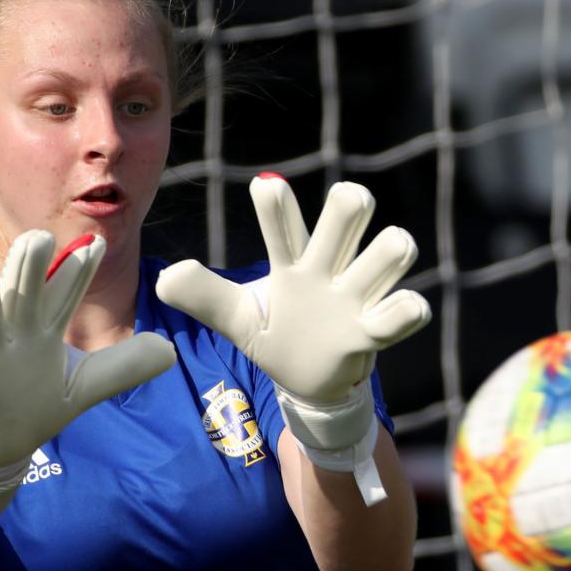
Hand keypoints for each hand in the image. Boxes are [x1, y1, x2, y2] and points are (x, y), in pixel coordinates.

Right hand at [0, 230, 175, 468]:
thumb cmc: (39, 402)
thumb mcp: (85, 384)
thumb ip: (123, 366)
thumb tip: (171, 351)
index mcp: (41, 327)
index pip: (63, 293)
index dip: (78, 271)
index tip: (97, 245)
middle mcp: (12, 333)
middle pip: (20, 294)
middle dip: (27, 266)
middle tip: (38, 237)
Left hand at [156, 174, 428, 403]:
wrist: (309, 383)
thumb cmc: (276, 335)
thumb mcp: (236, 318)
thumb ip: (204, 295)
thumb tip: (164, 277)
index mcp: (292, 262)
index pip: (284, 221)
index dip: (276, 203)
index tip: (264, 186)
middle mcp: (329, 268)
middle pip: (349, 213)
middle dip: (349, 202)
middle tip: (348, 201)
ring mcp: (357, 297)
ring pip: (391, 252)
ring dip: (389, 251)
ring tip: (382, 258)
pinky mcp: (374, 331)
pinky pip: (404, 311)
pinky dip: (406, 309)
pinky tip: (397, 310)